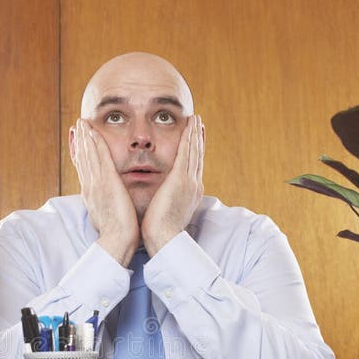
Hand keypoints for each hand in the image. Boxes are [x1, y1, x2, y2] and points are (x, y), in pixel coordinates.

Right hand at [71, 118, 138, 265]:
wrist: (116, 242)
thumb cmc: (117, 236)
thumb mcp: (108, 218)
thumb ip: (108, 207)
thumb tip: (109, 205)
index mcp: (91, 195)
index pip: (84, 170)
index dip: (80, 154)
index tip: (78, 142)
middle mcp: (90, 187)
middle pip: (82, 159)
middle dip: (79, 141)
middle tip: (77, 126)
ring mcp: (96, 183)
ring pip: (88, 154)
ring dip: (84, 137)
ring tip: (82, 122)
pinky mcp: (105, 181)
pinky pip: (99, 156)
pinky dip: (94, 142)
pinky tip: (92, 130)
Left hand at [141, 115, 203, 255]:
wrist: (163, 240)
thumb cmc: (159, 232)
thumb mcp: (165, 213)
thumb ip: (164, 202)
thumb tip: (159, 199)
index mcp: (189, 194)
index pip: (193, 168)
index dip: (195, 152)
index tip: (195, 139)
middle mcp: (194, 186)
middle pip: (197, 156)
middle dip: (198, 139)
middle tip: (199, 123)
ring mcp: (190, 182)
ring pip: (194, 151)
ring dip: (195, 133)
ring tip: (196, 118)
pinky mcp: (181, 179)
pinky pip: (187, 152)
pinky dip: (189, 137)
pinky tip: (190, 124)